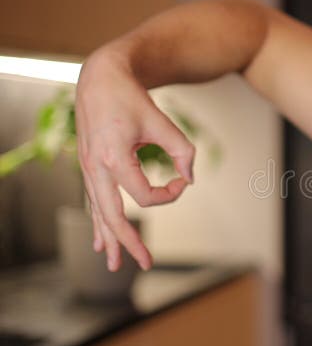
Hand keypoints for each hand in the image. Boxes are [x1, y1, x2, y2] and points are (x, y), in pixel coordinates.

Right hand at [75, 47, 194, 271]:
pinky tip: (98, 242)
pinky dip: (97, 224)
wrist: (100, 80)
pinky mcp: (88, 168)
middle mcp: (95, 167)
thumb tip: (190, 178)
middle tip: (146, 264)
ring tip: (113, 265)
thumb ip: (182, 150)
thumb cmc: (131, 99)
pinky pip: (92, 203)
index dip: (171, 194)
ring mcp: (88, 170)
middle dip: (129, 242)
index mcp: (113, 157)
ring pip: (98, 214)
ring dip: (109, 239)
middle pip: (112, 216)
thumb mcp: (162, 122)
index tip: (183, 181)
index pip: (145, 195)